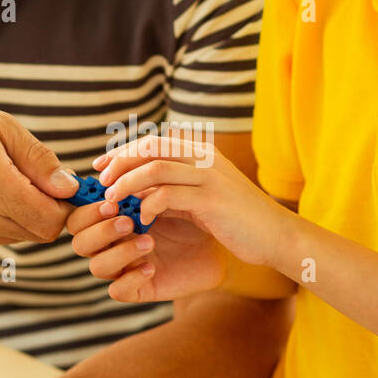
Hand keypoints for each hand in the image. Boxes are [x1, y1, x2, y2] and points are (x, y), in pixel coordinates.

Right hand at [0, 98, 78, 252]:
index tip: (63, 184)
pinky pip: (0, 237)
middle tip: (36, 179)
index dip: (66, 203)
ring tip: (4, 180)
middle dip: (48, 208)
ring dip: (25, 214)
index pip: (51, 218)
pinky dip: (4, 219)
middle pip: (41, 232)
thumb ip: (38, 159)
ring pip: (22, 236)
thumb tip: (69, 187)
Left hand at [69, 136, 284, 302]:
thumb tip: (138, 188)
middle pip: (150, 148)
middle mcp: (204, 157)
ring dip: (127, 183)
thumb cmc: (236, 219)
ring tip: (113, 201)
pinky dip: (148, 205)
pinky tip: (142, 218)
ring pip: (155, 168)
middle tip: (102, 183)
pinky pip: (168, 195)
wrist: (275, 235)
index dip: (123, 152)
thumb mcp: (202, 196)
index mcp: (201, 153)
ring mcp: (209, 176)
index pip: (153, 142)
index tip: (102, 168)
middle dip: (120, 163)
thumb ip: (175, 186)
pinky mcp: (212, 199)